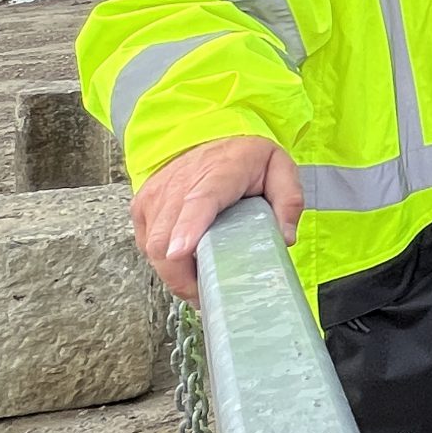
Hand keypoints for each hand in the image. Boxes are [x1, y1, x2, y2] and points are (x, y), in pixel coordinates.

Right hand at [130, 136, 303, 303]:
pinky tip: (187, 262)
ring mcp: (155, 195)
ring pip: (153, 247)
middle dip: (183, 276)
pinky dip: (163, 261)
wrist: (213, 136)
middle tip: (209, 296)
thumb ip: (289, 201)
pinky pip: (146, 245)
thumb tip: (284, 238)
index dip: (187, 229)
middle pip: (167, 237)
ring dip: (174, 273)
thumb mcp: (280, 169)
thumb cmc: (247, 158)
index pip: (199, 202)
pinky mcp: (142, 206)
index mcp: (218, 173)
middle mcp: (179, 183)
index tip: (180, 252)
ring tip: (201, 282)